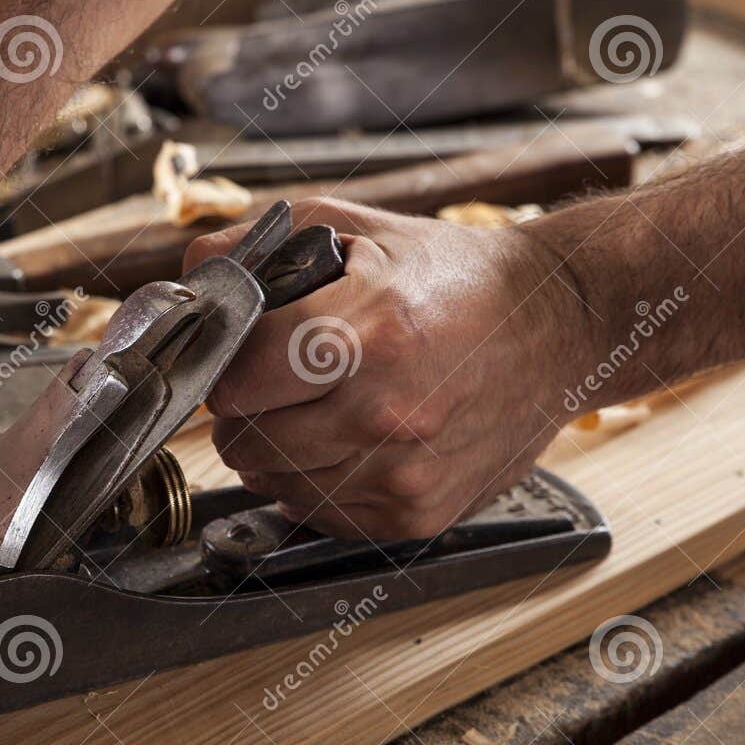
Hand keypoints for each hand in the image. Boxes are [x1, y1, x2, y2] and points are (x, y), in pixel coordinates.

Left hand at [183, 197, 594, 539]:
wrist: (556, 326)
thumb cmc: (452, 277)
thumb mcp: (352, 230)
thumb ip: (253, 249)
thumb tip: (187, 284)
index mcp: (366, 331)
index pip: (235, 379)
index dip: (227, 367)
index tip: (241, 357)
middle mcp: (386, 411)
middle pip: (245, 440)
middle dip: (246, 411)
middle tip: (279, 383)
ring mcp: (404, 472)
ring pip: (275, 483)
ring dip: (278, 450)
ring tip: (320, 408)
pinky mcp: (416, 515)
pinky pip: (320, 514)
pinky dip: (317, 483)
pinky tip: (350, 442)